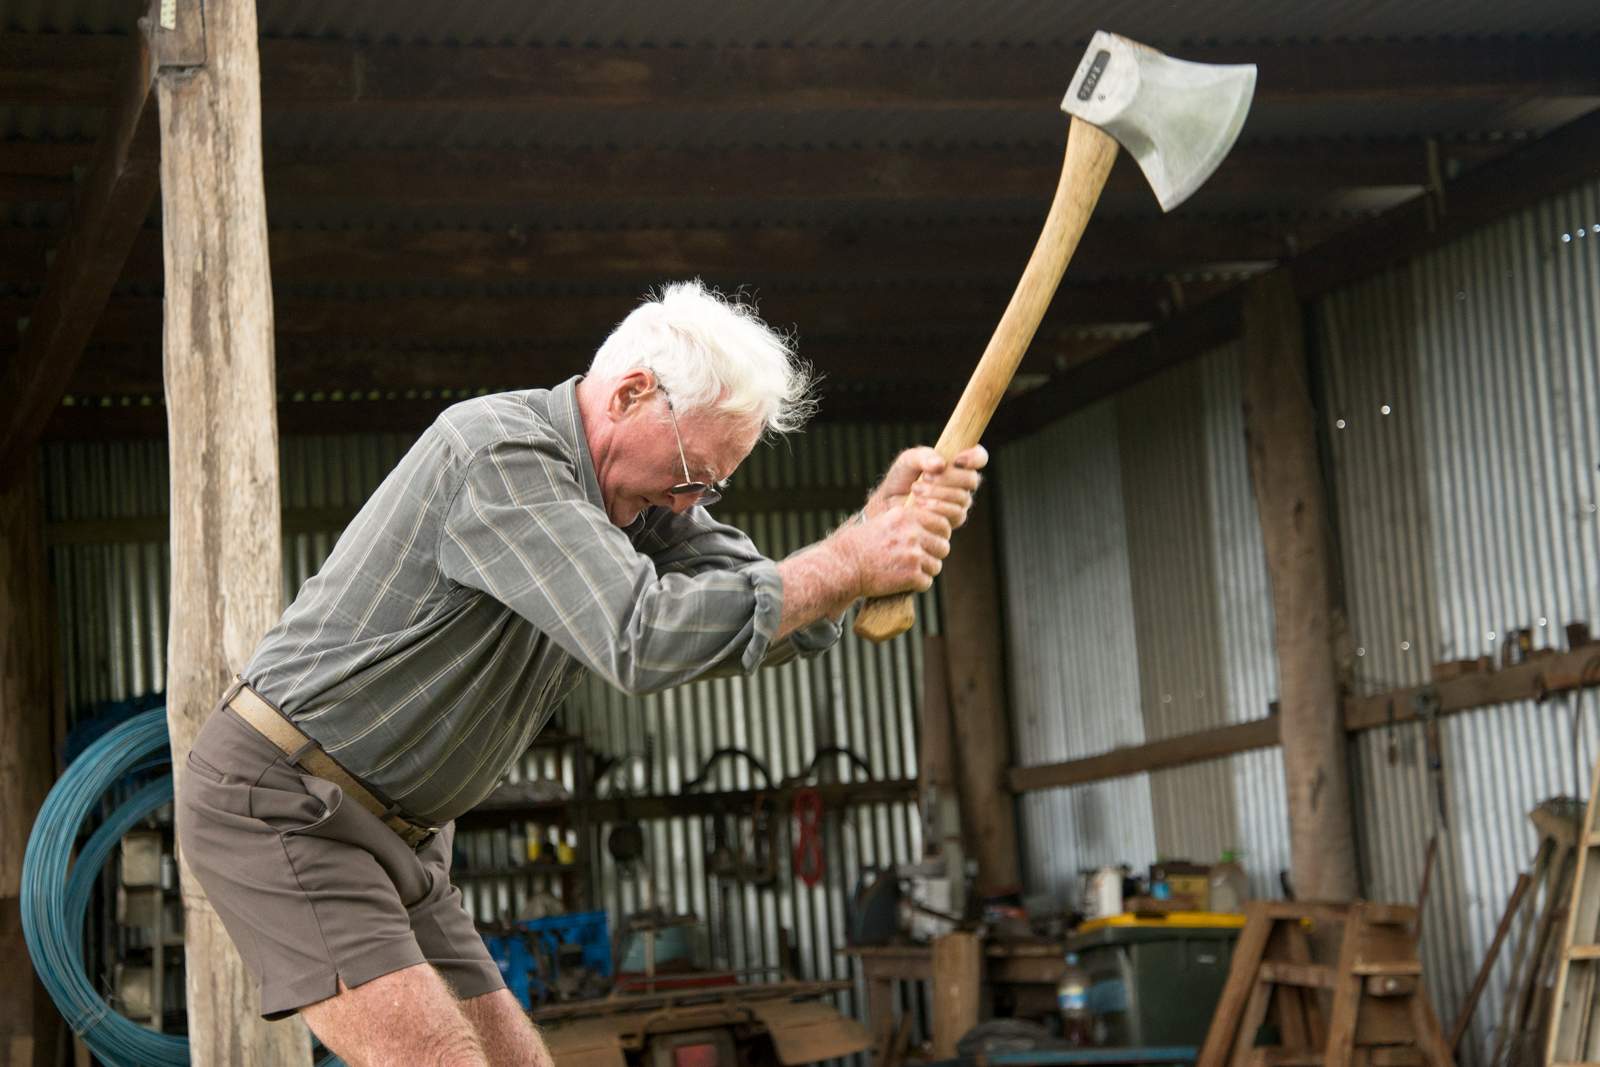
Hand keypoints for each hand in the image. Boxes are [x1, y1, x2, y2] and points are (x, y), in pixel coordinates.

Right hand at [834, 497, 951, 597]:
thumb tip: (932, 527)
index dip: (939, 535)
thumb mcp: (883, 522)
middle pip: (943, 546)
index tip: (930, 542)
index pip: (942, 523)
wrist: (843, 567)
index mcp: (906, 516)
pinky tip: (903, 582)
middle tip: (919, 560)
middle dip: (934, 554)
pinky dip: (917, 585)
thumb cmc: (858, 545)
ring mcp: (913, 554)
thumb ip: (907, 522)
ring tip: (908, 572)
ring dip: (925, 571)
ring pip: (936, 565)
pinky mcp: (911, 575)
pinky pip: (926, 582)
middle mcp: (912, 533)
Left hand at [864, 444, 987, 528]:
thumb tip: (941, 464)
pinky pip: (956, 514)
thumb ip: (923, 456)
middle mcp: (962, 484)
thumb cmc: (900, 479)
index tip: (958, 460)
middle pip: (971, 480)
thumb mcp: (907, 461)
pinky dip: (936, 508)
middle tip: (925, 477)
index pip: (979, 457)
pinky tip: (919, 505)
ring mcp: (959, 504)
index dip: (975, 457)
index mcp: (957, 464)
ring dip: (938, 493)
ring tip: (916, 490)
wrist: (887, 505)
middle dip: (948, 478)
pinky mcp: (952, 521)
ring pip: (963, 498)